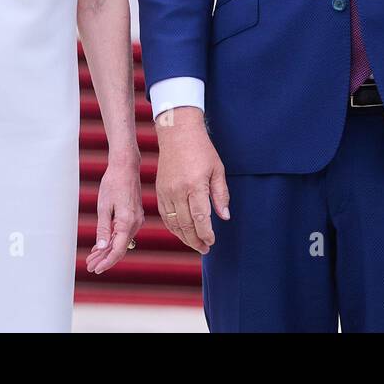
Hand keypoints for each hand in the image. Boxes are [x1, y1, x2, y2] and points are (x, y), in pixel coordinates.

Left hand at [84, 155, 143, 274]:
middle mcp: (135, 223)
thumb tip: (101, 247)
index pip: (118, 250)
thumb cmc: (113, 184)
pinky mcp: (134, 216)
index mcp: (127, 222)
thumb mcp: (104, 207)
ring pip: (121, 241)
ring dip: (107, 250)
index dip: (106, 262)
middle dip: (104, 258)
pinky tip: (102, 246)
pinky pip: (123, 233)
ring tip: (92, 258)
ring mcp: (136, 220)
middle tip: (90, 266)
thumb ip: (103, 229)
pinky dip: (112, 240)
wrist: (125, 167)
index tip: (96, 269)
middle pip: (119, 248)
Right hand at [154, 108, 229, 253]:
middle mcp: (178, 191)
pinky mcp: (159, 191)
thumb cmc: (201, 150)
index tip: (212, 242)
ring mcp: (166, 192)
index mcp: (194, 185)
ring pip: (173, 223)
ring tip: (195, 244)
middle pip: (186, 225)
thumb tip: (224, 217)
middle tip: (205, 249)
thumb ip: (221, 194)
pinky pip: (165, 216)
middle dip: (196, 241)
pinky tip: (181, 232)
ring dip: (184, 237)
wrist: (177, 133)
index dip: (206, 234)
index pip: (200, 218)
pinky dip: (173, 227)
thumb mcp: (217, 169)